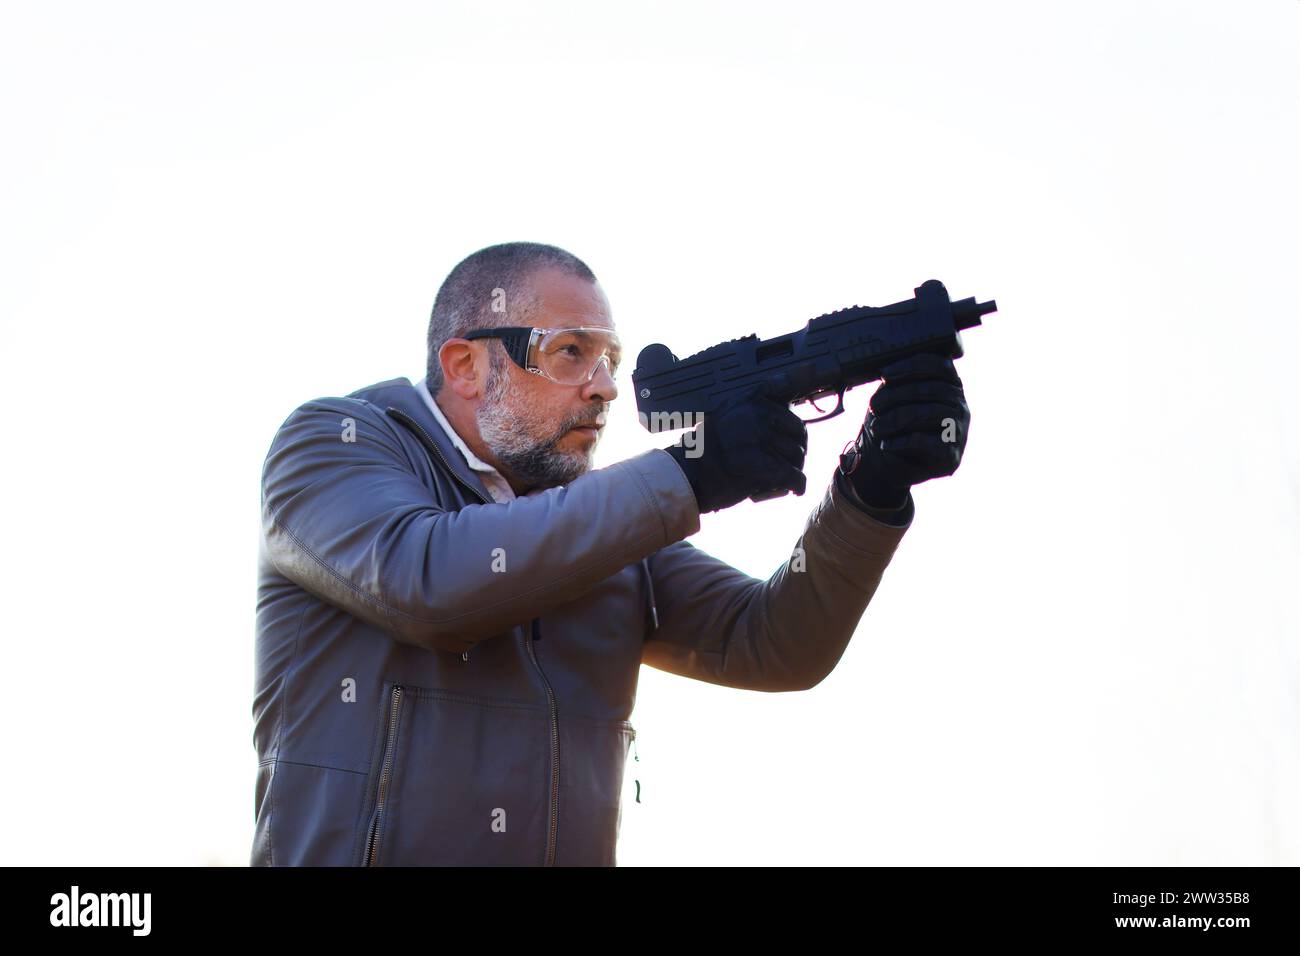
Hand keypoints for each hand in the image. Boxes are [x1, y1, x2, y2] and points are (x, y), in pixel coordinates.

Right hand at [664, 383, 807, 512]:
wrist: (690, 473)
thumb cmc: (709, 446)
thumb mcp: (730, 410)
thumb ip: (759, 398)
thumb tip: (803, 373)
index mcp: (751, 400)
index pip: (787, 384)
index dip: (805, 376)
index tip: (813, 369)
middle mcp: (759, 415)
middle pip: (799, 430)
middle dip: (796, 446)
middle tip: (784, 458)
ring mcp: (762, 441)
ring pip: (798, 456)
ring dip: (794, 468)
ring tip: (782, 475)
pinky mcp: (766, 468)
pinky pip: (795, 477)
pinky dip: (797, 486)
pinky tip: (794, 489)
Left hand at [844, 353, 969, 507]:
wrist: (898, 467)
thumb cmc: (897, 426)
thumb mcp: (898, 399)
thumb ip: (899, 383)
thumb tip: (886, 373)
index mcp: (951, 386)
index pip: (938, 365)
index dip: (910, 365)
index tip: (884, 374)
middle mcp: (960, 405)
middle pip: (928, 389)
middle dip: (895, 396)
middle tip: (873, 406)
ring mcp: (959, 430)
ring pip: (925, 413)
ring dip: (893, 420)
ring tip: (875, 427)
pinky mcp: (951, 455)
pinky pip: (924, 441)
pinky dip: (900, 442)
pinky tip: (885, 444)